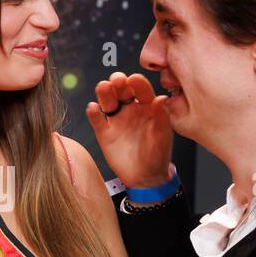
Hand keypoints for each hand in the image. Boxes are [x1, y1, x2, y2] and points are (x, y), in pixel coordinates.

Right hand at [86, 71, 173, 187]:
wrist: (145, 177)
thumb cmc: (158, 155)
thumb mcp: (162, 136)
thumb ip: (161, 117)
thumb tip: (161, 98)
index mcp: (147, 107)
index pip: (141, 90)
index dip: (137, 83)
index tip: (134, 79)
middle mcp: (130, 110)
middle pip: (121, 91)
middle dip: (118, 82)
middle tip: (117, 80)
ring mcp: (116, 120)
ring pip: (108, 101)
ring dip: (104, 93)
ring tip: (103, 87)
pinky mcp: (104, 132)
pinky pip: (97, 120)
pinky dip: (93, 113)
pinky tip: (93, 108)